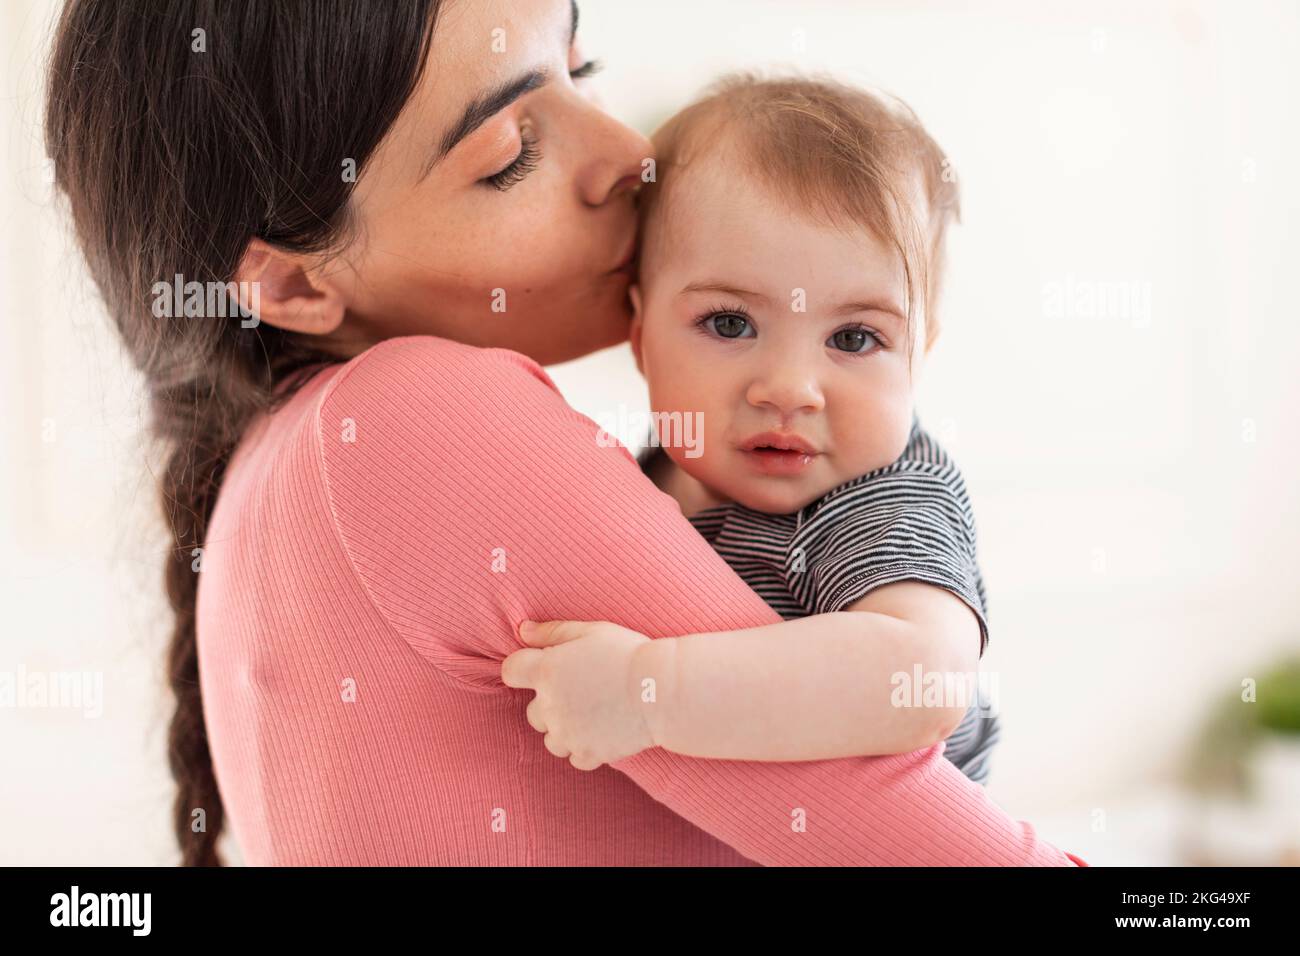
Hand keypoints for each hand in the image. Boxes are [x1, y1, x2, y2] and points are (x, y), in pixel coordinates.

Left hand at [501, 620, 655, 770]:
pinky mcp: (588, 753)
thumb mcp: (591, 631)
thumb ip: (551, 631)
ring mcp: (568, 733)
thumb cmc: (627, 654)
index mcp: (546, 671)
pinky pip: (574, 757)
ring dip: (564, 729)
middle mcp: (551, 705)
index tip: (542, 668)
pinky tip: (603, 731)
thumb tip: (522, 630)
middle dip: (550, 703)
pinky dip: (584, 748)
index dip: (522, 669)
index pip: (510, 672)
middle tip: (581, 692)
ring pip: (551, 739)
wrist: (661, 690)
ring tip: (593, 714)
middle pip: (533, 712)